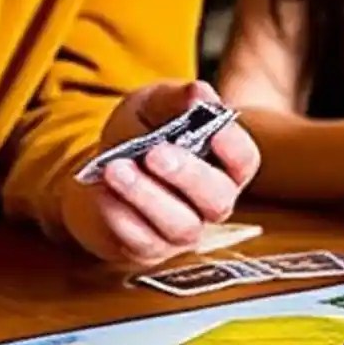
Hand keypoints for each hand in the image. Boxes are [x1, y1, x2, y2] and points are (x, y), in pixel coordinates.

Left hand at [62, 81, 260, 266]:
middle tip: (155, 154)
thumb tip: (198, 95)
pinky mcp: (150, 249)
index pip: (244, 161)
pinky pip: (142, 242)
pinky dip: (121, 217)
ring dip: (147, 197)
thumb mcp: (153, 105)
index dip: (233, 147)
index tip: (211, 127)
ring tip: (116, 170)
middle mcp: (212, 202)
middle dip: (188, 176)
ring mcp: (184, 230)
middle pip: (218, 200)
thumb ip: (176, 98)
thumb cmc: (139, 136)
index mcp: (224, 165)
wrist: (99, 173)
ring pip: (181, 226)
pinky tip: (103, 193)